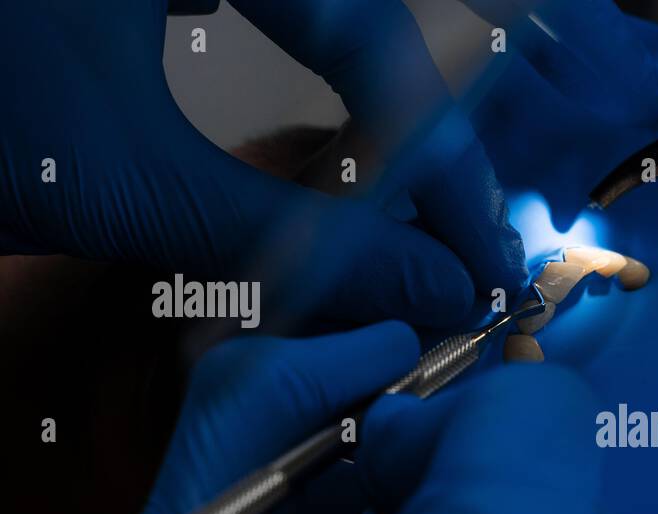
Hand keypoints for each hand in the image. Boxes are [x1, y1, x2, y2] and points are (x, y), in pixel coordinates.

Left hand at [0, 1, 657, 327]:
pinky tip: (329, 176)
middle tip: (462, 247)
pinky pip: (273, 36)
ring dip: (375, 133)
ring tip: (415, 222)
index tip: (477, 256)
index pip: (380, 46)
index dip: (442, 166)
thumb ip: (297, 241)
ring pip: (330, 34)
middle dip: (424, 150)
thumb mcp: (128, 180)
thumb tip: (428, 289)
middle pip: (370, 33)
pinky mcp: (157, 1)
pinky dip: (311, 111)